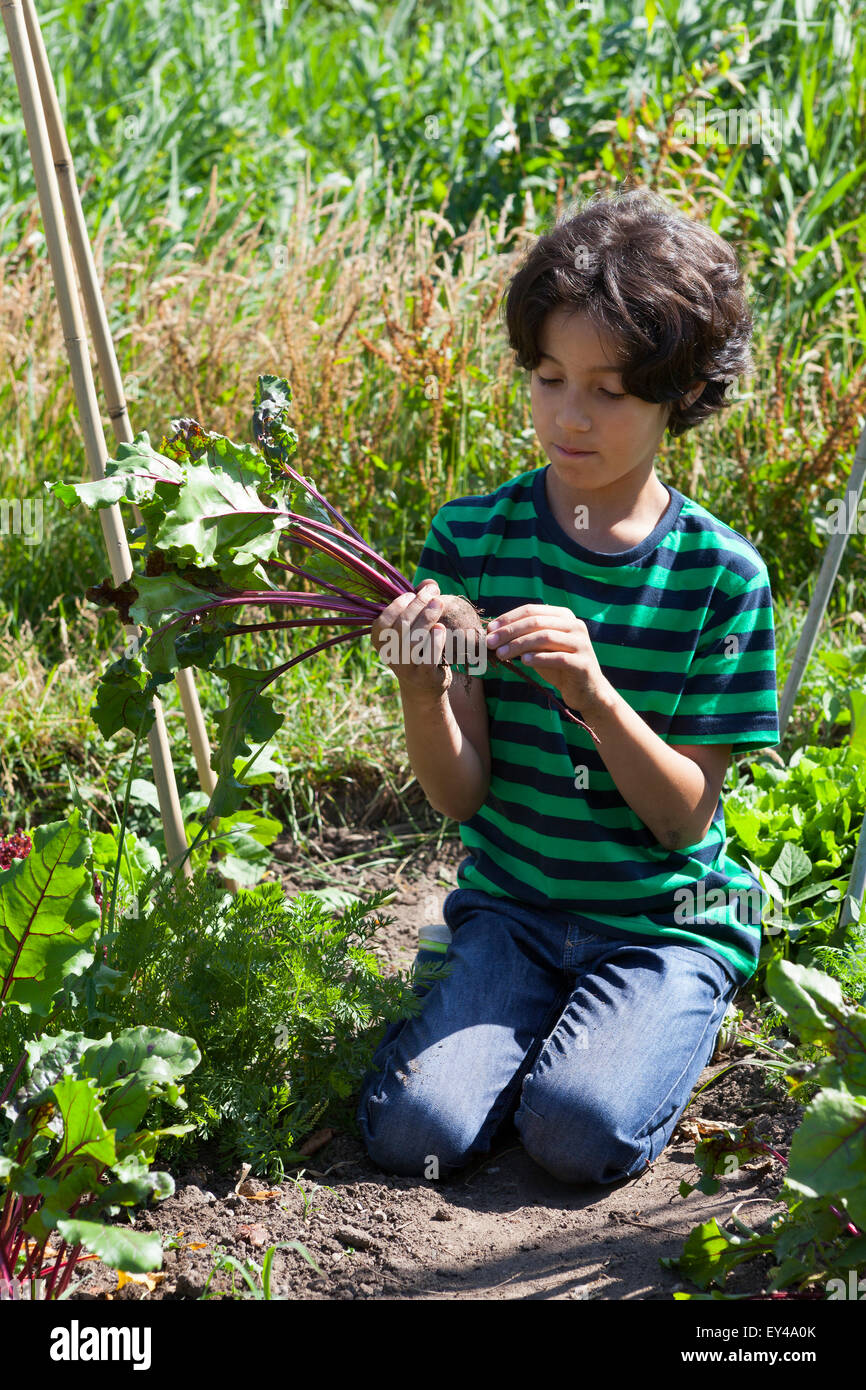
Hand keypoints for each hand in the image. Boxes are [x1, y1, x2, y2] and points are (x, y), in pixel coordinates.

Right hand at [370, 579, 451, 697]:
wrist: (424, 687)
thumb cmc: (418, 649)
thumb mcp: (413, 627)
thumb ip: (418, 603)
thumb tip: (428, 583)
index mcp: (381, 642)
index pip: (382, 621)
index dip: (397, 604)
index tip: (412, 593)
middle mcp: (390, 656)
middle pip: (400, 626)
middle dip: (418, 605)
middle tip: (433, 592)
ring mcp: (406, 668)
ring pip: (413, 641)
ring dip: (426, 619)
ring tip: (438, 604)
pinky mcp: (424, 677)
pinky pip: (428, 657)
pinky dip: (435, 640)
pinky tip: (441, 629)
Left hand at [485, 604, 612, 715]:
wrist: (586, 690)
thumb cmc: (558, 667)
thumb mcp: (540, 648)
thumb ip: (524, 637)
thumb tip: (491, 633)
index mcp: (563, 616)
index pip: (531, 610)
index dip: (508, 619)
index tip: (489, 630)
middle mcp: (575, 625)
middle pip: (536, 622)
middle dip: (509, 632)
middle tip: (489, 642)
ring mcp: (581, 643)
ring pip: (545, 637)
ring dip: (519, 645)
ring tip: (501, 654)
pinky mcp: (583, 663)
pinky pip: (558, 657)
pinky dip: (538, 658)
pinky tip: (523, 661)